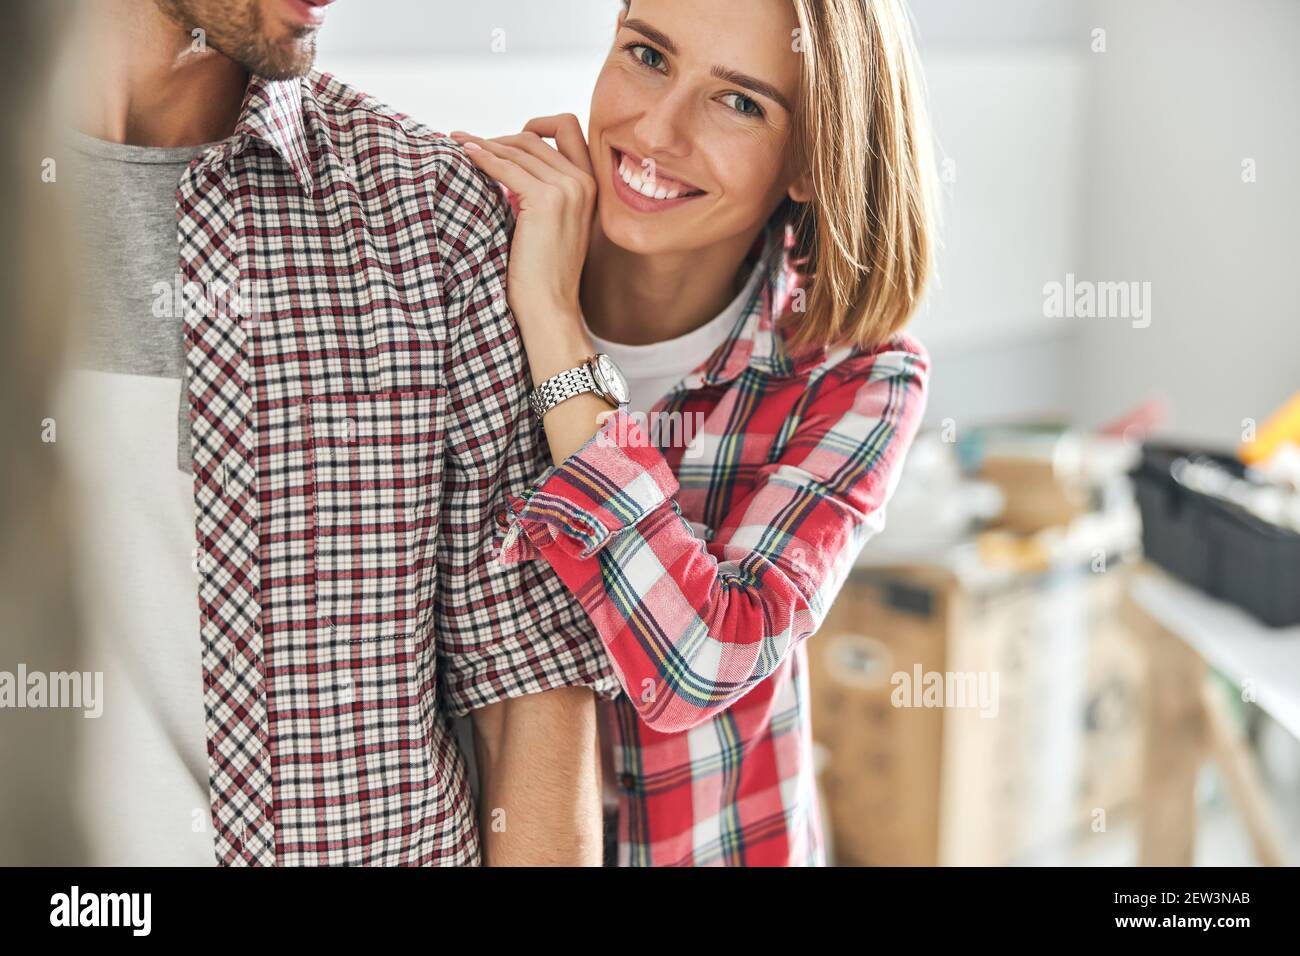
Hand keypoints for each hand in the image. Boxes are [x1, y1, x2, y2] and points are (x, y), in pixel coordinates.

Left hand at [450, 115, 595, 331]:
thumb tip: (505, 167)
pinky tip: (464, 156)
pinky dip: (481, 156)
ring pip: (519, 148)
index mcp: (591, 185)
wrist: (549, 307)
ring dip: (485, 143)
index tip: (503, 141)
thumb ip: (541, 192)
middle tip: (468, 143)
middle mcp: (584, 182)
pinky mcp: (546, 200)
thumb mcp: (549, 224)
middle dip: (499, 138)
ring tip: (458, 144)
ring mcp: (568, 189)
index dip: (534, 127)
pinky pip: (506, 167)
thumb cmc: (542, 274)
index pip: (565, 131)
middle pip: (535, 138)